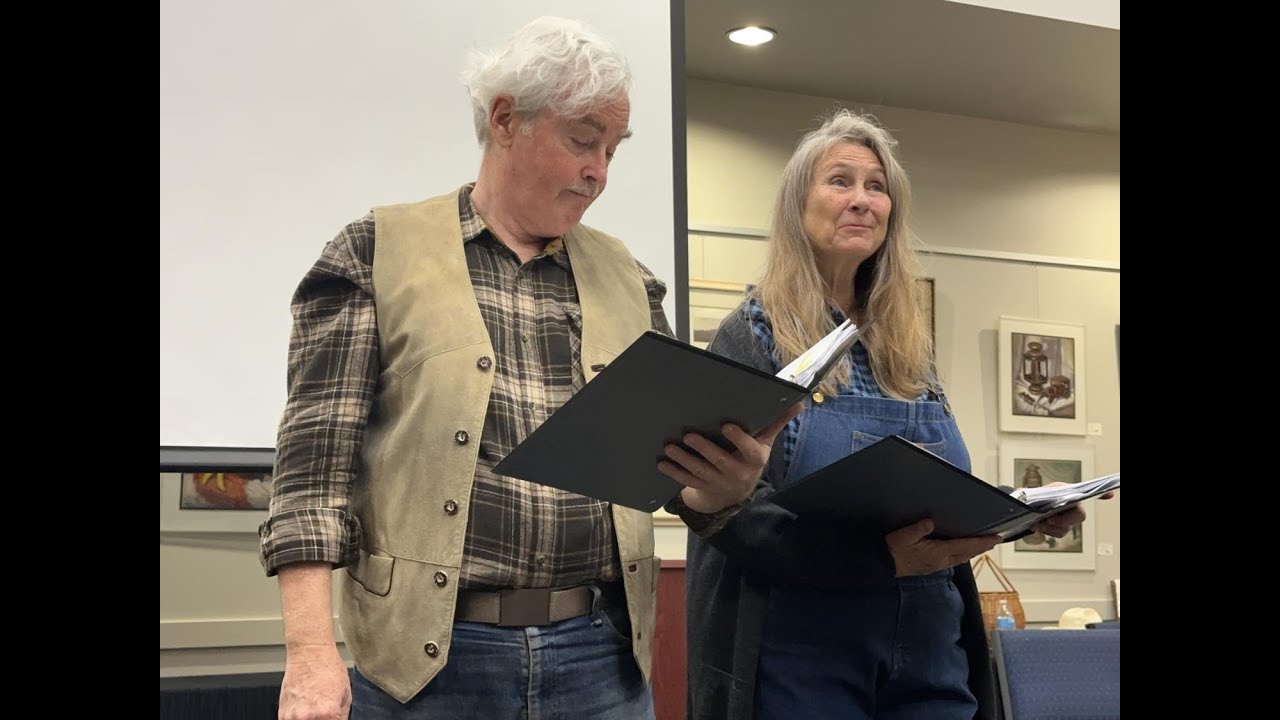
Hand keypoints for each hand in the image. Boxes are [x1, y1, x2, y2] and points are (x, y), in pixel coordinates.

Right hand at [279, 644, 350, 719]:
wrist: (309, 653)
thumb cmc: (328, 668)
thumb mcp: (346, 694)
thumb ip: (342, 715)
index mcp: (327, 714)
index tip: (334, 717)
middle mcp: (307, 717)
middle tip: (325, 713)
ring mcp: (292, 717)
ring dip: (310, 719)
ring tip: (314, 708)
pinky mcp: (282, 714)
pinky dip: (299, 719)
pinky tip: (305, 709)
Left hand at [658, 402, 803, 512]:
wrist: (737, 492)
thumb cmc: (751, 458)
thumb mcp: (765, 443)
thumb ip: (777, 422)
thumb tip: (799, 403)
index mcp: (753, 459)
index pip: (748, 449)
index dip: (738, 438)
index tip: (726, 425)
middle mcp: (736, 472)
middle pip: (719, 461)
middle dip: (703, 449)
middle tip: (688, 434)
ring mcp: (718, 482)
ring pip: (700, 472)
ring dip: (684, 460)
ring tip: (670, 446)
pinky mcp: (703, 487)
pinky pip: (687, 481)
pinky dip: (674, 472)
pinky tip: (662, 463)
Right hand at [886, 518, 999, 576]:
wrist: (884, 565)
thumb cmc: (893, 549)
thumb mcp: (904, 536)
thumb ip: (918, 529)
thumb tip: (931, 522)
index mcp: (938, 553)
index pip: (965, 546)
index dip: (982, 542)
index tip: (996, 538)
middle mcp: (941, 561)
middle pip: (967, 553)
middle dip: (981, 547)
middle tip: (994, 540)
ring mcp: (937, 565)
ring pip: (961, 558)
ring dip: (973, 551)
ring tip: (981, 545)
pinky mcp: (931, 567)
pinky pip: (953, 560)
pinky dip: (962, 554)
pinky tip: (961, 551)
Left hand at [1030, 484, 1116, 537]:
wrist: (1025, 506)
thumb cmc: (1038, 496)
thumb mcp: (1043, 491)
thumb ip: (1050, 495)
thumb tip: (1051, 498)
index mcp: (1072, 495)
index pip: (1091, 494)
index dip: (1102, 494)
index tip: (1110, 493)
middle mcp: (1074, 508)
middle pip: (1079, 517)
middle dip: (1063, 520)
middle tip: (1049, 519)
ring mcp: (1068, 520)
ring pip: (1065, 528)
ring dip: (1050, 526)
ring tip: (1038, 522)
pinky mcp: (1060, 529)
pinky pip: (1057, 533)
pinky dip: (1045, 530)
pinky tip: (1036, 525)